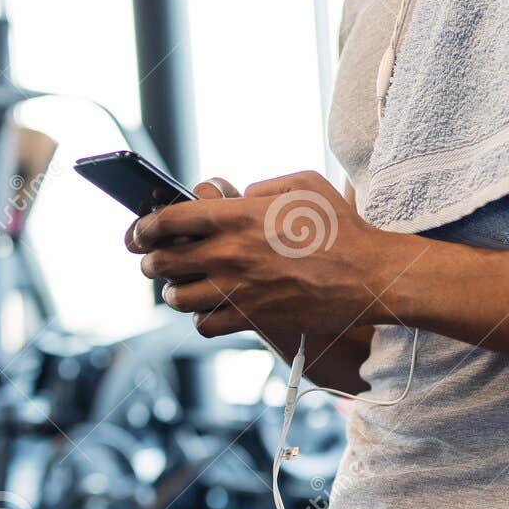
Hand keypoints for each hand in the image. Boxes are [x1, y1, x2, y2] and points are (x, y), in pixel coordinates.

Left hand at [123, 170, 405, 347]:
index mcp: (237, 216)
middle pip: (165, 260)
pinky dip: (201, 319)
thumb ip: (262, 185)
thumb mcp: (303, 184)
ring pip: (179, 297)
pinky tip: (208, 310)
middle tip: (153, 260)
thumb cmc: (341, 227)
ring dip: (172, 292)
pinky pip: (205, 325)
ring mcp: (239, 289)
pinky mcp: (252, 318)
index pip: (169, 220)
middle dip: (151, 260)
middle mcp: (230, 253)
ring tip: (178, 288)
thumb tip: (239, 195)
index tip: (140, 231)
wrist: (368, 275)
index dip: (145, 226)